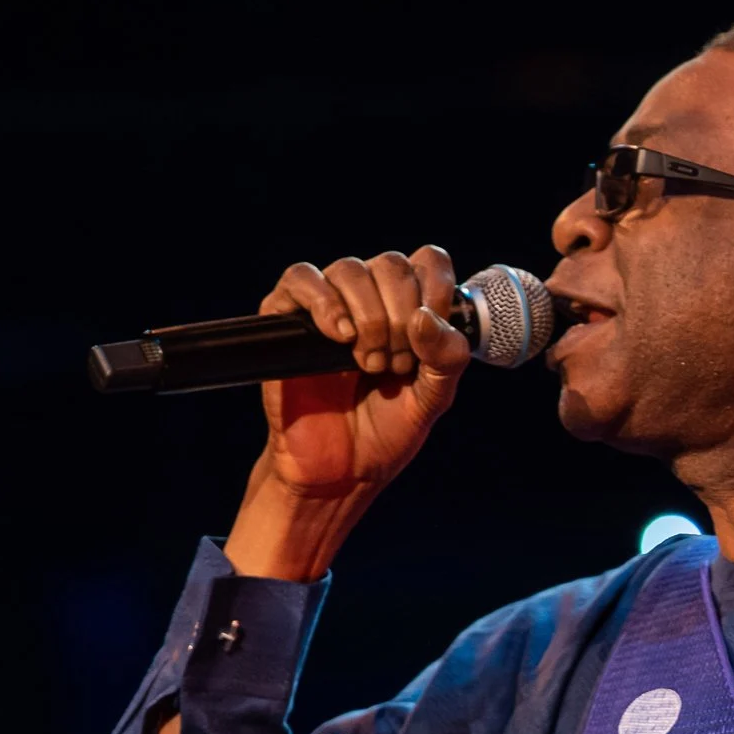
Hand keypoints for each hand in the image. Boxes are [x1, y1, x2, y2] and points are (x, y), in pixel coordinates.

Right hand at [223, 246, 471, 578]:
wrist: (340, 470)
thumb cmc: (386, 433)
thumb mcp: (431, 400)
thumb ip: (446, 360)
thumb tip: (427, 317)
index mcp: (410, 311)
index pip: (427, 262)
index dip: (436, 287)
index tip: (432, 331)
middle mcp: (370, 300)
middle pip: (391, 265)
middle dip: (400, 317)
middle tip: (394, 364)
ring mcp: (329, 306)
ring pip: (349, 269)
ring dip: (368, 318)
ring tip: (368, 364)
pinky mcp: (288, 318)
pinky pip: (300, 279)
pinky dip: (324, 302)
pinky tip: (339, 335)